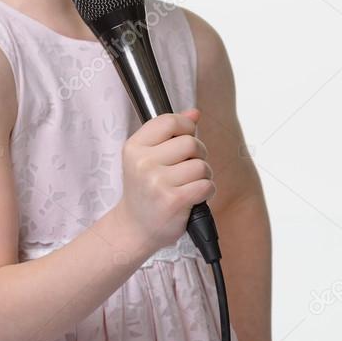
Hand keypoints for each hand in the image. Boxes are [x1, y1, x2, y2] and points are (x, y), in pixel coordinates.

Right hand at [119, 109, 215, 252]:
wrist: (135, 228)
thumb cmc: (145, 189)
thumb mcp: (148, 156)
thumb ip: (170, 132)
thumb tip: (195, 112)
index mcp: (134, 147)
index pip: (170, 121)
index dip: (186, 127)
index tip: (187, 138)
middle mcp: (143, 163)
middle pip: (190, 142)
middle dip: (198, 154)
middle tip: (189, 167)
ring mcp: (157, 182)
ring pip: (201, 165)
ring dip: (203, 175)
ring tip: (190, 184)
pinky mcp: (173, 201)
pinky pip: (206, 185)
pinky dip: (207, 191)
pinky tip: (194, 197)